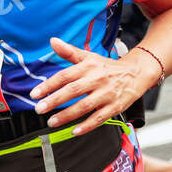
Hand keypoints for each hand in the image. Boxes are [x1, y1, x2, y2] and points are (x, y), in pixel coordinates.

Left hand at [30, 36, 156, 134]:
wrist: (137, 73)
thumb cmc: (108, 67)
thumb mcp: (89, 57)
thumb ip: (69, 52)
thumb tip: (52, 40)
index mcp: (89, 66)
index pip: (65, 75)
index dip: (49, 85)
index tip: (35, 94)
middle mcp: (97, 79)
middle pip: (73, 90)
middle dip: (55, 100)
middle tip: (39, 109)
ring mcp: (107, 93)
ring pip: (85, 105)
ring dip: (67, 115)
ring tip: (52, 122)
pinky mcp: (115, 106)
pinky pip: (100, 117)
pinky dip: (87, 125)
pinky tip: (75, 131)